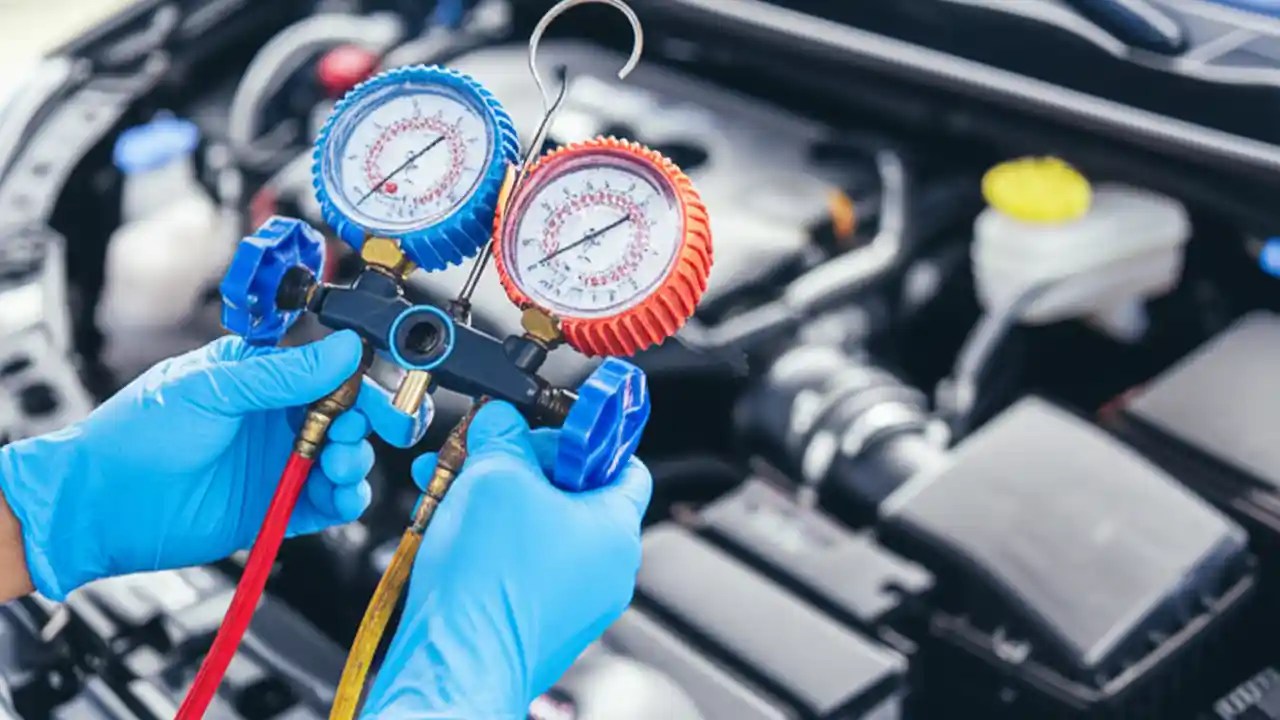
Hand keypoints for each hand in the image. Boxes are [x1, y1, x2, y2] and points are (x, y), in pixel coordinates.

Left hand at [0, 331, 429, 600]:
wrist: (98, 505)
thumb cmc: (136, 435)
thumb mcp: (212, 389)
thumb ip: (282, 374)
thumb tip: (343, 351)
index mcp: (261, 379)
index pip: (328, 373)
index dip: (359, 383)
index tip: (378, 395)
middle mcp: (274, 420)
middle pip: (346, 417)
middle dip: (366, 424)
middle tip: (365, 432)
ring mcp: (276, 465)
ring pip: (342, 460)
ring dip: (355, 461)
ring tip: (340, 464)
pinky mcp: (275, 508)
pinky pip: (326, 504)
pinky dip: (345, 499)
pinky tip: (343, 494)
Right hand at [362, 402, 651, 718]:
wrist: (454, 662)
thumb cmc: (487, 582)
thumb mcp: (494, 472)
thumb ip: (503, 433)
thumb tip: (500, 421)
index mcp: (615, 529)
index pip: (622, 461)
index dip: (580, 436)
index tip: (544, 426)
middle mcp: (604, 569)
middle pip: (569, 492)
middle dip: (517, 466)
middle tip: (482, 453)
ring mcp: (572, 600)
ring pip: (535, 527)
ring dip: (492, 500)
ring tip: (449, 486)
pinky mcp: (536, 621)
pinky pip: (517, 563)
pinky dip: (487, 540)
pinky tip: (447, 526)